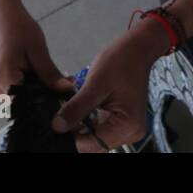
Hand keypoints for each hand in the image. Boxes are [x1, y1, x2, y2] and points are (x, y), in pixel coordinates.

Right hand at [0, 0, 73, 98]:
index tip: (60, 96)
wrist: (1, 13)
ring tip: (44, 72)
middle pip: (22, 102)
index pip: (27, 104)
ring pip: (18, 98)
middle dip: (41, 95)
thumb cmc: (20, 27)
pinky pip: (12, 91)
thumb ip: (51, 73)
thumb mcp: (39, 49)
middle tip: (58, 81)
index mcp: (4, 76)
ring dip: (33, 90)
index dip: (45, 103)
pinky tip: (32, 71)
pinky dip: (24, 85)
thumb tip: (67, 90)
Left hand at [51, 17, 168, 151]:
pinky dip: (88, 123)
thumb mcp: (95, 84)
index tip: (55, 126)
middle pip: (95, 144)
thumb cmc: (120, 61)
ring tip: (66, 114)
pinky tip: (77, 112)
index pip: (93, 143)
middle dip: (75, 134)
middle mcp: (131, 132)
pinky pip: (101, 130)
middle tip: (58, 119)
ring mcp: (128, 129)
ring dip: (80, 128)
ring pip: (96, 138)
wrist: (137, 49)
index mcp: (127, 125)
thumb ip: (76, 108)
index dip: (71, 138)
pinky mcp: (123, 122)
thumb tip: (57, 126)